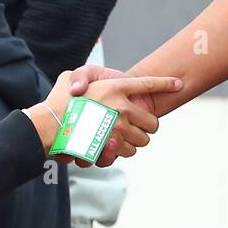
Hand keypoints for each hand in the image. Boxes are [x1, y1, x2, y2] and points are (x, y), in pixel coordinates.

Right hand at [26, 70, 180, 166]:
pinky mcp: (113, 145)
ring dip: (135, 140)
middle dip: (146, 126)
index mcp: (115, 86)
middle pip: (152, 121)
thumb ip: (84, 76)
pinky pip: (130, 151)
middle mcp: (121, 106)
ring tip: (120, 136)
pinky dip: (124, 150)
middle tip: (133, 125)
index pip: (148, 84)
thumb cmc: (58, 100)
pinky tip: (112, 145)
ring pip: (144, 139)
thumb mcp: (71, 77)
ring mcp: (119, 127)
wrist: (48, 125)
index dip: (166, 84)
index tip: (179, 84)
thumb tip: (87, 86)